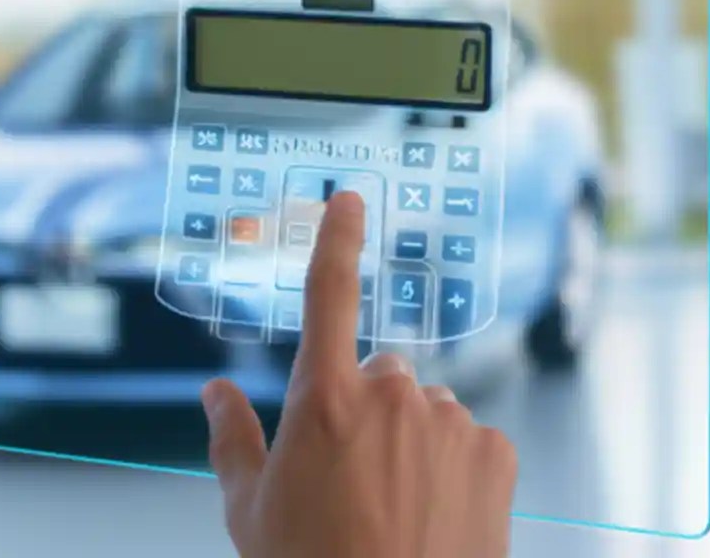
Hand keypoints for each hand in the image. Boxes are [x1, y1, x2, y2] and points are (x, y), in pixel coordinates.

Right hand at [201, 192, 517, 557]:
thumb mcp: (251, 510)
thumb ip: (232, 438)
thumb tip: (215, 393)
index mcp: (324, 399)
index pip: (328, 293)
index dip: (338, 238)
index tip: (352, 200)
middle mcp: (392, 395)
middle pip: (380, 372)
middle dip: (368, 407)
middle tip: (355, 472)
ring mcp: (450, 421)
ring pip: (426, 407)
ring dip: (413, 437)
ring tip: (396, 503)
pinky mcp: (494, 451)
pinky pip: (468, 437)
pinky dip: (454, 463)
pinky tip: (436, 511)